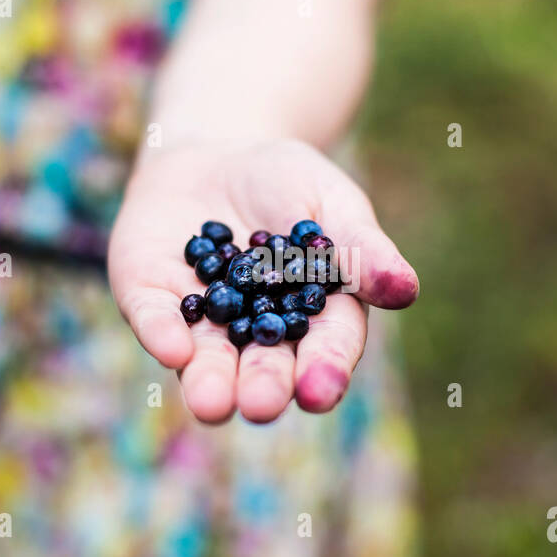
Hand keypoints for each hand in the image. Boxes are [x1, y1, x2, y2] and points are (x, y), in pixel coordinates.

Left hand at [108, 139, 418, 423]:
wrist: (214, 151)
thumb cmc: (290, 183)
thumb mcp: (334, 203)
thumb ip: (362, 249)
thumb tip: (405, 289)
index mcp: (314, 318)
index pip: (325, 350)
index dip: (323, 372)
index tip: (320, 392)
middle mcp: (257, 334)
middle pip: (264, 367)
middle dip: (263, 386)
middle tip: (261, 405)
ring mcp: (202, 321)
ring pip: (207, 360)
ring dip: (209, 383)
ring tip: (212, 403)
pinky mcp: (150, 299)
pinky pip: (155, 319)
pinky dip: (162, 332)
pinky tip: (171, 347)